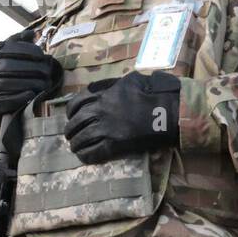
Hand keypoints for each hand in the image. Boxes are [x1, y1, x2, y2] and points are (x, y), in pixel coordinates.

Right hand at [0, 30, 59, 116]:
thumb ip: (15, 41)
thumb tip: (34, 33)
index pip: (16, 49)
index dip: (34, 52)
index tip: (44, 56)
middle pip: (16, 67)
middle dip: (37, 69)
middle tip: (49, 71)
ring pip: (14, 83)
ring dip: (33, 84)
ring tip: (46, 83)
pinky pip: (9, 99)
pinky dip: (22, 97)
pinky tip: (33, 94)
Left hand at [64, 71, 180, 163]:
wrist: (167, 110)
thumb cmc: (152, 92)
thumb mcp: (129, 80)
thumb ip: (112, 85)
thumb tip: (102, 89)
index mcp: (103, 94)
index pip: (77, 102)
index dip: (71, 111)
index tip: (71, 116)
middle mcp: (100, 111)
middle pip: (77, 122)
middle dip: (71, 129)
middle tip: (70, 135)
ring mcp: (107, 128)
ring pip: (82, 138)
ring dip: (76, 144)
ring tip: (75, 147)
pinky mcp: (115, 144)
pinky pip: (94, 152)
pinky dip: (86, 155)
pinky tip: (84, 157)